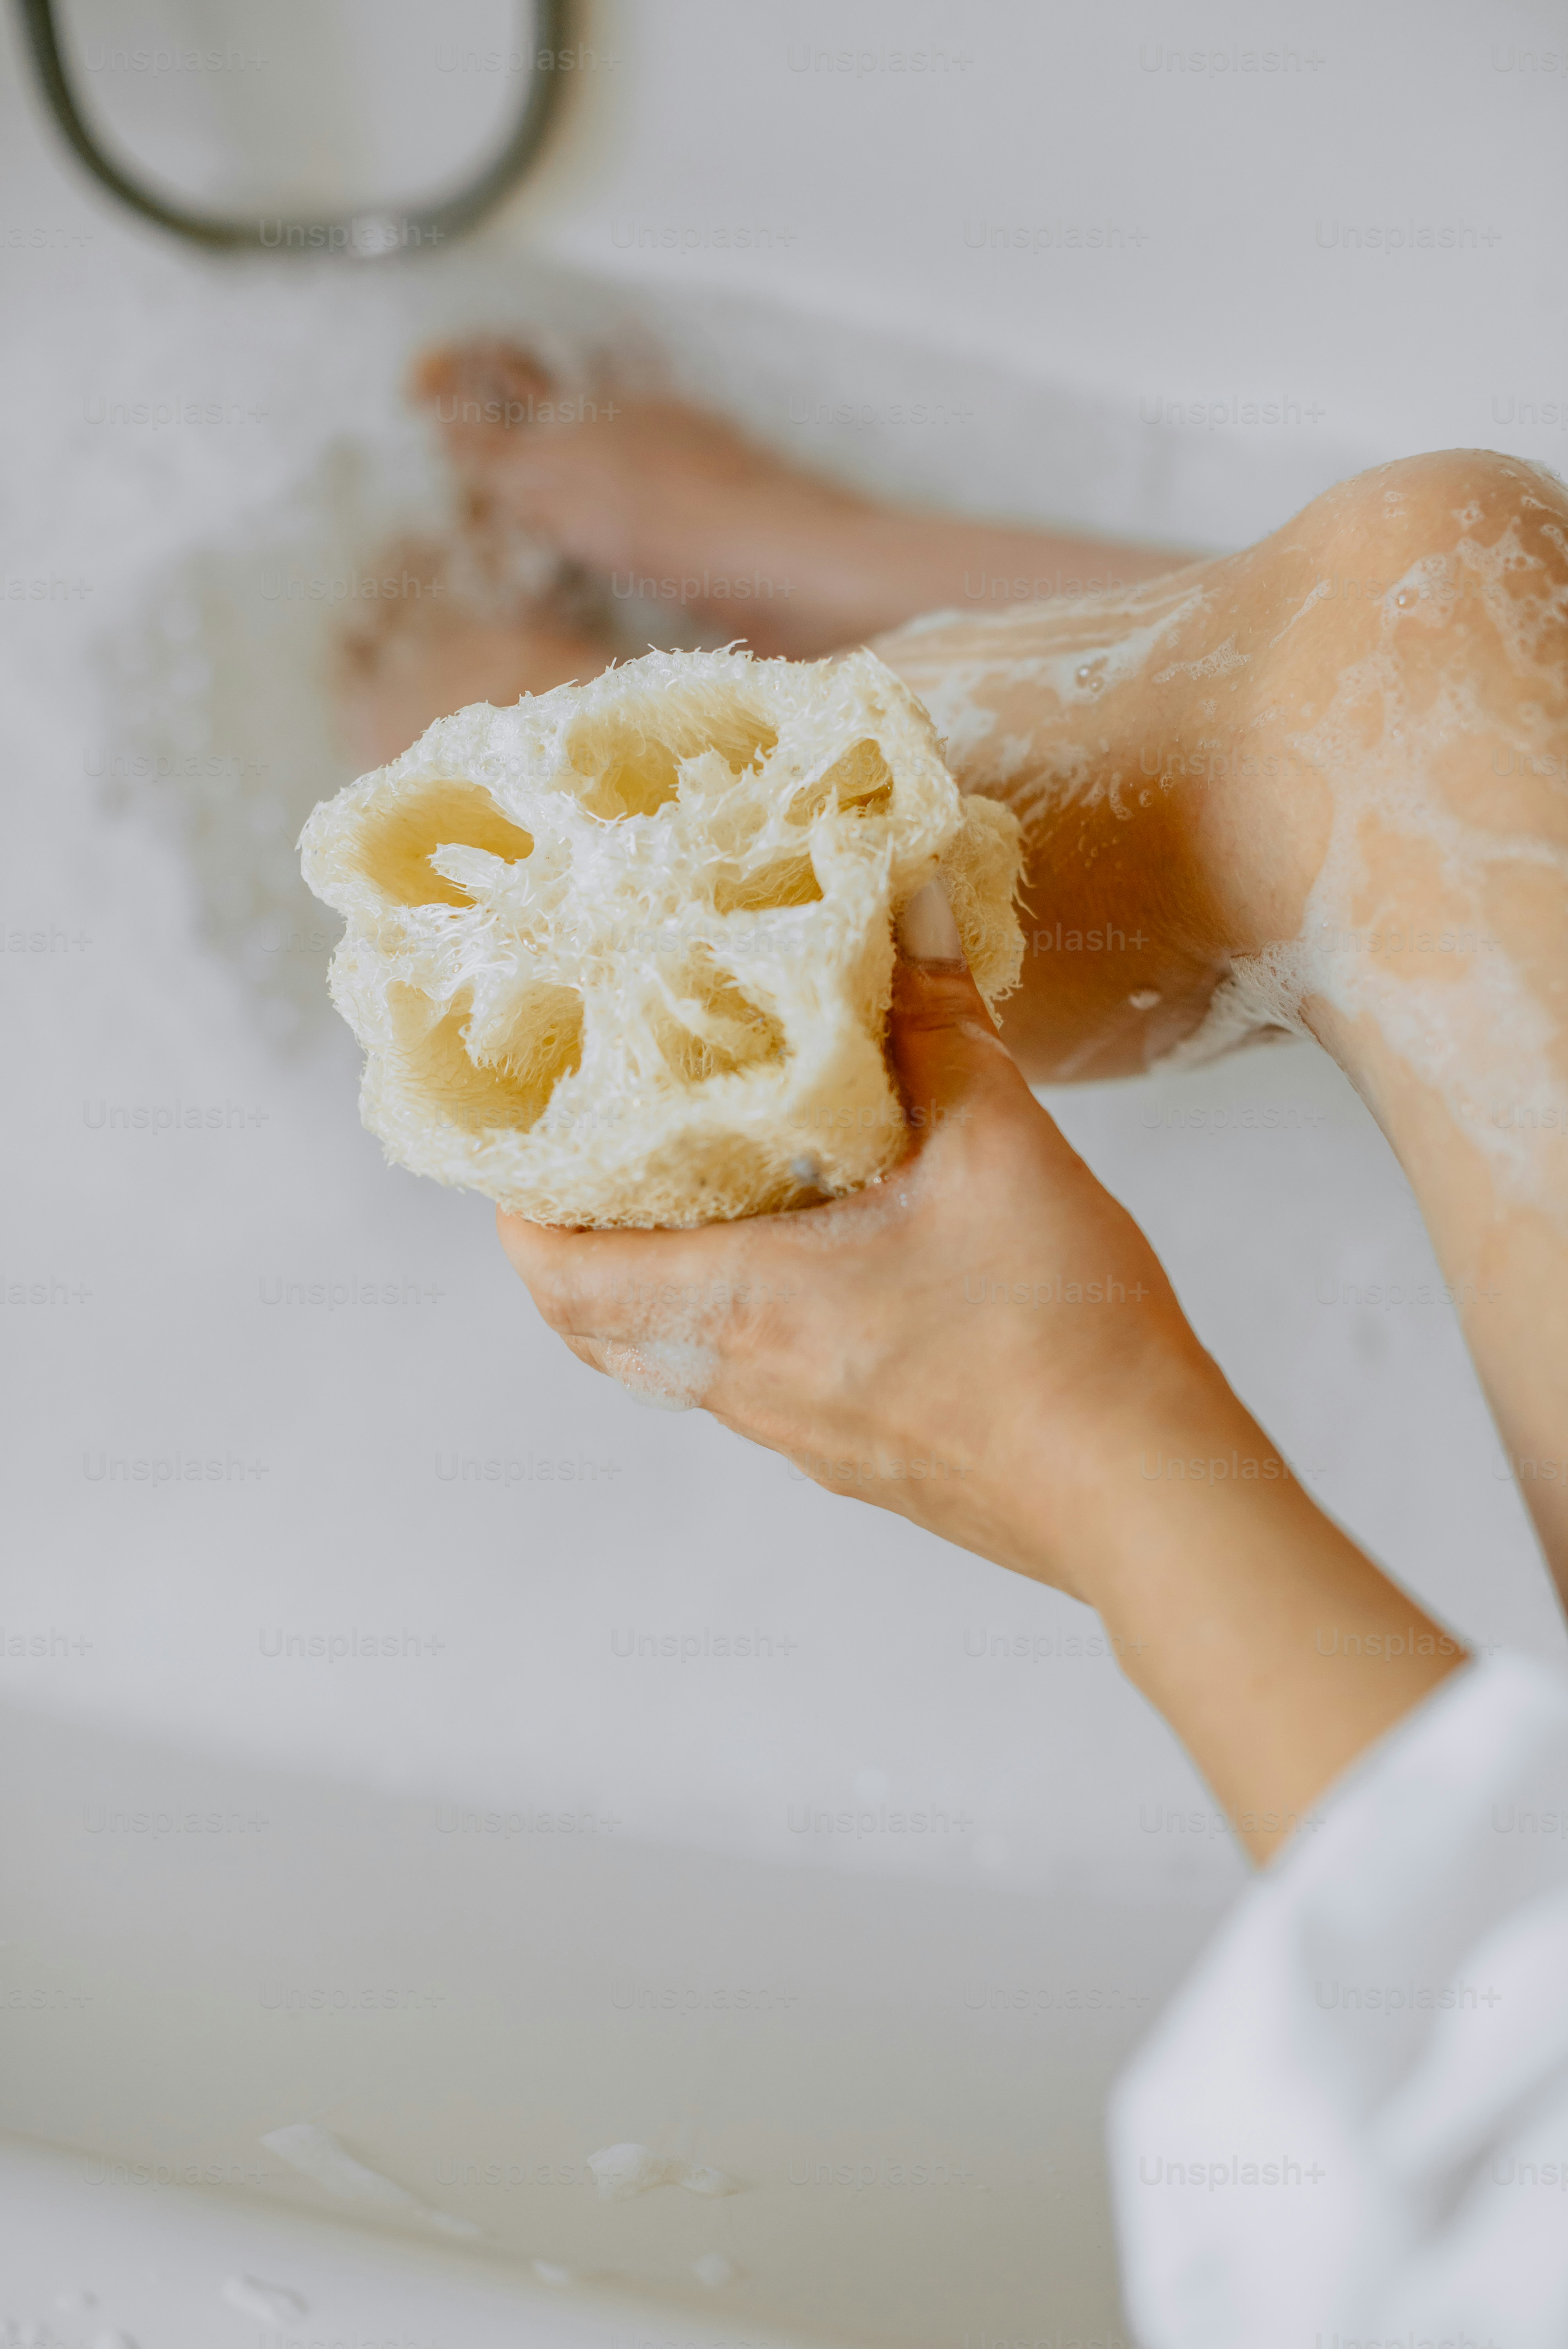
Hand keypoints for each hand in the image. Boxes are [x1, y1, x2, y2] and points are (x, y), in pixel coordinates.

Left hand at [498, 890, 1212, 1597]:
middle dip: (591, 1241)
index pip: (559, 1280)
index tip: (523, 1151)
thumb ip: (939, 1024)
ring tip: (726, 1184)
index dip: (521, 1214)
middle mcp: (751, 1388)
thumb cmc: (1058, 1327)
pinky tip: (838, 1259)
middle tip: (611, 1156)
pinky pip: (773, 1382)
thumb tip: (905, 901)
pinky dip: (762, 1318)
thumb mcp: (998, 1145)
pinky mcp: (870, 1460)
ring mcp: (808, 1437)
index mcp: (742, 1309)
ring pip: (691, 1356)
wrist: (1145, 1492)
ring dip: (683, 1276)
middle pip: (607, 1326)